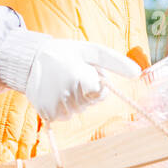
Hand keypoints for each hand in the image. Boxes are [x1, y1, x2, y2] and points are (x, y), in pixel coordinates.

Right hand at [1, 29, 139, 121]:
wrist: (30, 60)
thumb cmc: (66, 53)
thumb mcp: (91, 51)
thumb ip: (115, 62)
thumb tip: (138, 73)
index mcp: (78, 75)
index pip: (100, 93)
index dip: (97, 87)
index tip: (88, 75)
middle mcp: (65, 91)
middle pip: (89, 103)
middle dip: (86, 92)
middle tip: (72, 76)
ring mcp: (53, 103)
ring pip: (77, 111)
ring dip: (75, 101)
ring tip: (62, 83)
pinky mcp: (45, 111)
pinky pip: (64, 116)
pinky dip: (62, 108)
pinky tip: (55, 93)